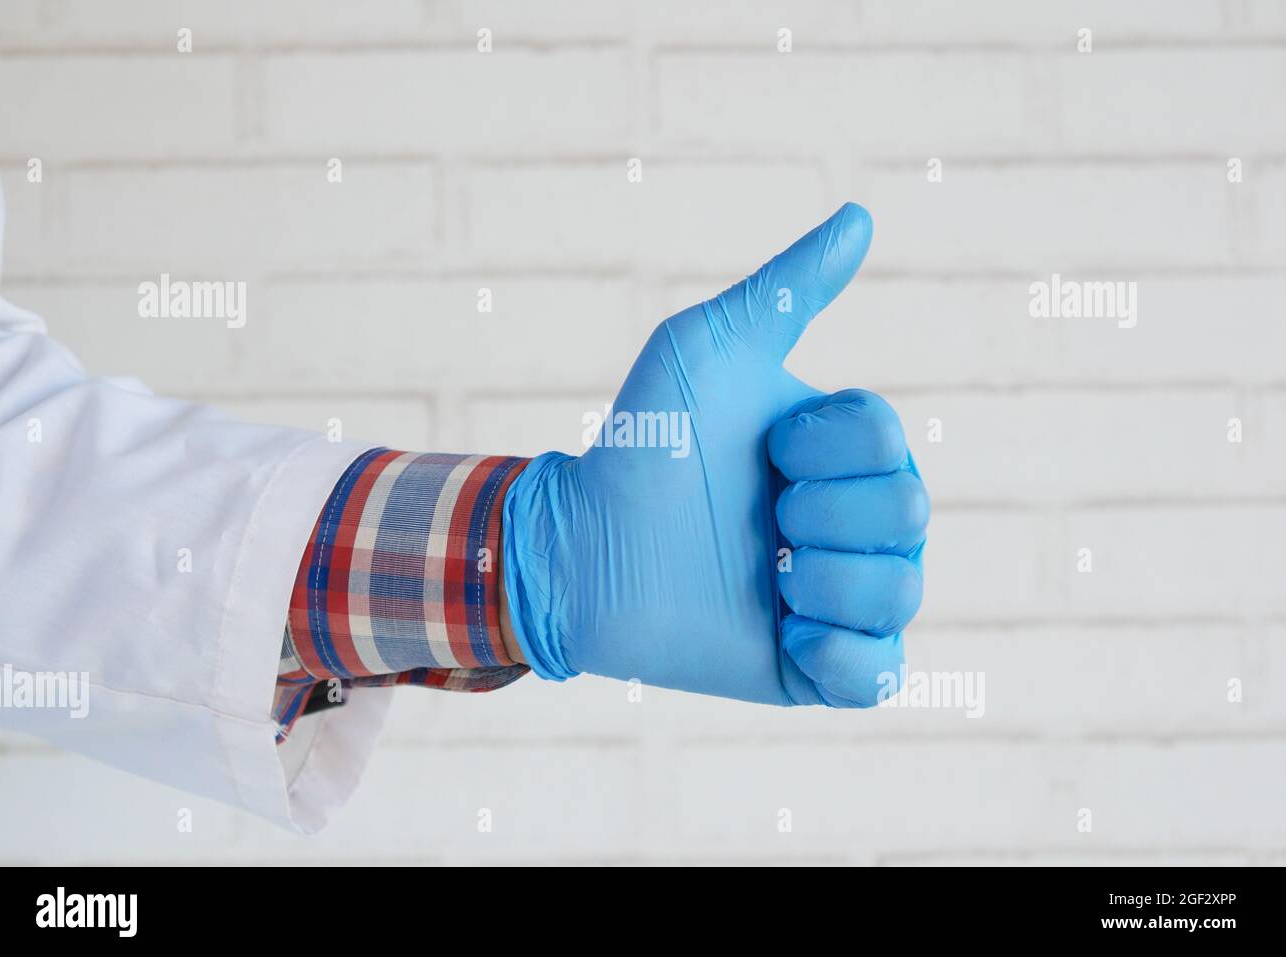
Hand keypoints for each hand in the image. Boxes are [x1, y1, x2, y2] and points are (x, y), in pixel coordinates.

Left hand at [501, 203, 926, 706]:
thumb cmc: (645, 442)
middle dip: (812, 512)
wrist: (585, 546)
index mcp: (853, 450)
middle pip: (908, 514)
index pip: (888, 441)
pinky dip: (834, 654)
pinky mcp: (825, 669)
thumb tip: (860, 217)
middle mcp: (866, 521)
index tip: (759, 450)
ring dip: (813, 579)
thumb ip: (785, 290)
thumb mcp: (705, 350)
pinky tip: (783, 630)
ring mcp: (849, 596)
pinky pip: (879, 676)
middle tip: (756, 518)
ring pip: (899, 592)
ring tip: (762, 573)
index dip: (815, 446)